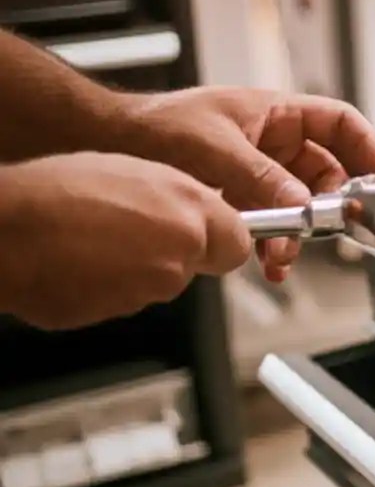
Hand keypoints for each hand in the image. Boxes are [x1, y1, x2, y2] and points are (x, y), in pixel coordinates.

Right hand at [0, 153, 251, 330]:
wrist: (7, 227)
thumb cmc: (60, 190)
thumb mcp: (138, 172)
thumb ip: (180, 200)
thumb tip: (198, 216)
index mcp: (191, 214)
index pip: (239, 244)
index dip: (222, 241)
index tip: (211, 236)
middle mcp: (179, 255)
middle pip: (196, 265)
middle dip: (177, 254)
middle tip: (136, 232)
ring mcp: (149, 290)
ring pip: (160, 284)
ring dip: (138, 269)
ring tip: (96, 241)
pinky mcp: (117, 314)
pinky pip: (124, 300)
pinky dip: (109, 286)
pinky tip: (81, 263)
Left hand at [117, 87, 374, 281]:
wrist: (110, 144)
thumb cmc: (155, 125)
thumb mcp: (216, 148)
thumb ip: (263, 178)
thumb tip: (303, 205)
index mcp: (277, 114)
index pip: (341, 124)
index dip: (367, 149)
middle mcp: (276, 142)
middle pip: (328, 173)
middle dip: (331, 205)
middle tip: (331, 229)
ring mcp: (261, 171)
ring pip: (302, 205)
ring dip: (301, 233)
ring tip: (286, 254)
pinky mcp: (243, 198)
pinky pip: (274, 222)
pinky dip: (276, 244)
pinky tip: (269, 260)